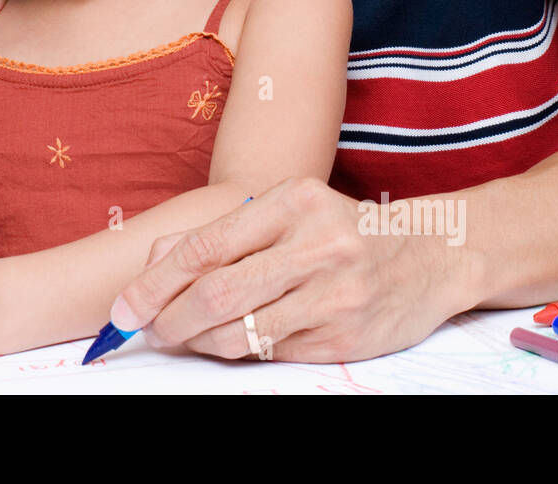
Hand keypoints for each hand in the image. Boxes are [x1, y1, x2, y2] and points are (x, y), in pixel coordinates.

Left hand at [109, 177, 474, 361]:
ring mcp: (334, 295)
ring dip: (199, 343)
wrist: (432, 254)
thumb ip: (220, 233)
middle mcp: (316, 246)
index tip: (124, 310)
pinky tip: (234, 340)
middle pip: (216, 294)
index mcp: (293, 203)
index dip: (154, 285)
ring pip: (240, 333)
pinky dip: (241, 352)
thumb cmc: (341, 230)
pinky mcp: (345, 337)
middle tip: (148, 333)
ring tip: (188, 337)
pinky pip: (272, 353)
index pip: (205, 247)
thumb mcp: (286, 212)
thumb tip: (152, 267)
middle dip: (169, 321)